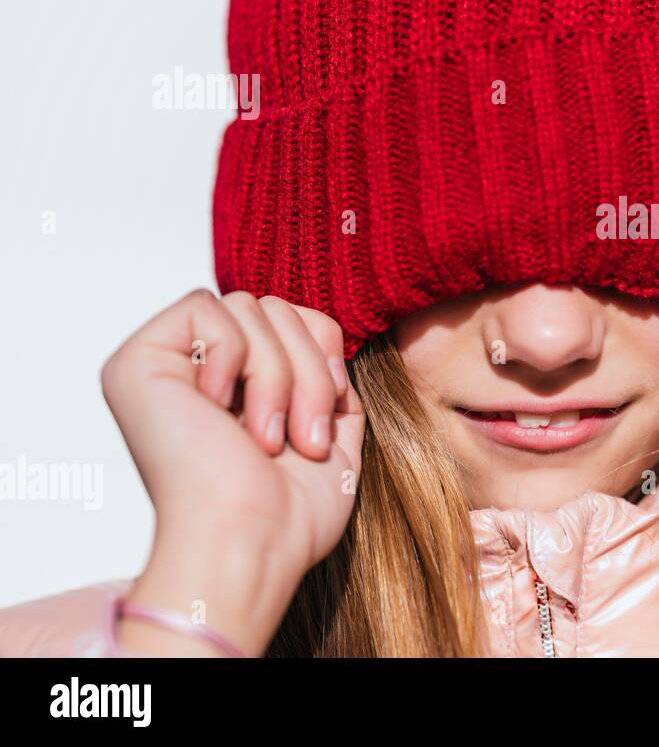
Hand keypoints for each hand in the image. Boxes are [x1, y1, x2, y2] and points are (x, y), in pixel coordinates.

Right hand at [100, 290, 363, 654]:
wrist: (253, 544)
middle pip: (274, 306)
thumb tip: (328, 330)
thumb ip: (327, 376)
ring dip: (280, 376)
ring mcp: (162, 365)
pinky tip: (221, 414)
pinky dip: (234, 359)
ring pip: (249, 305)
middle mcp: (194, 370)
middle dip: (308, 368)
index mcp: (236, 385)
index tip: (331, 412)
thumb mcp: (331, 429)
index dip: (323, 352)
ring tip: (271, 440)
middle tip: (305, 437)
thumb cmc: (291, 510)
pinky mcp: (136, 362)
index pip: (291, 317)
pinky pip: (205, 306)